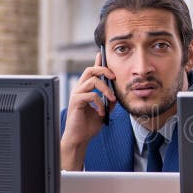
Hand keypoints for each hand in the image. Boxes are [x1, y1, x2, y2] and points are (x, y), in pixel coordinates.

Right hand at [60, 52, 115, 169]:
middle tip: (114, 77)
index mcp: (85, 89)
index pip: (91, 71)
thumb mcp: (103, 110)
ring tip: (112, 100)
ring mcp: (76, 94)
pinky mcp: (76, 101)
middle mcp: (79, 89)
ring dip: (106, 90)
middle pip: (90, 70)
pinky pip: (91, 95)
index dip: (97, 62)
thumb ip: (108, 101)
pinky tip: (102, 112)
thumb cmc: (88, 125)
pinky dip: (100, 103)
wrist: (80, 138)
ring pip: (92, 81)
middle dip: (103, 70)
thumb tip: (117, 94)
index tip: (101, 54)